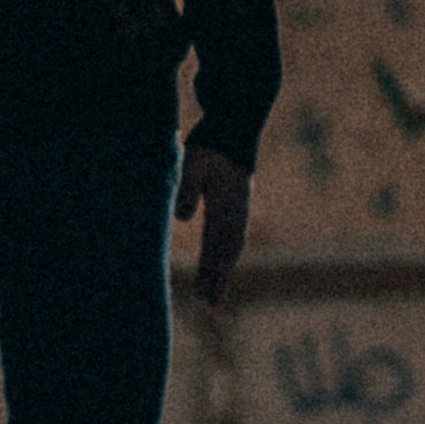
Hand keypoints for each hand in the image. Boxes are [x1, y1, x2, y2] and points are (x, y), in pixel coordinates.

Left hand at [176, 140, 250, 306]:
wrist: (237, 121)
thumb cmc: (212, 141)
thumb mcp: (193, 161)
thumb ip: (187, 187)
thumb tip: (182, 218)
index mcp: (225, 204)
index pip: (216, 244)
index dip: (210, 269)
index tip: (203, 291)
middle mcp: (237, 209)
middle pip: (228, 250)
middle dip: (218, 277)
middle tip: (209, 302)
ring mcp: (241, 205)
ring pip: (234, 244)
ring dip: (224, 268)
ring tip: (215, 290)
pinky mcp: (239, 200)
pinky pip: (236, 234)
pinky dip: (230, 253)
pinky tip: (225, 261)